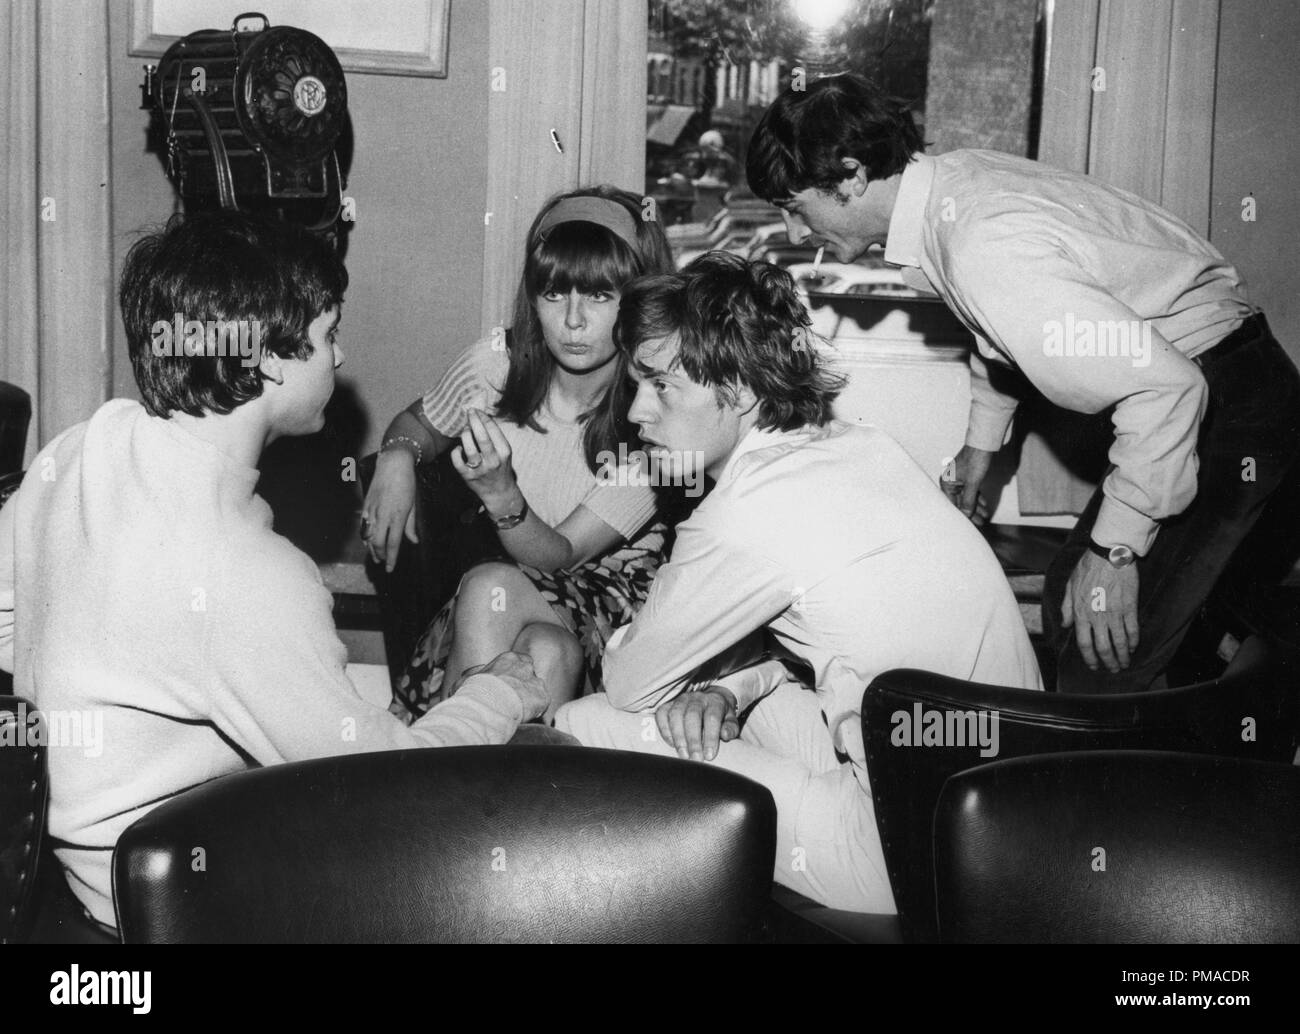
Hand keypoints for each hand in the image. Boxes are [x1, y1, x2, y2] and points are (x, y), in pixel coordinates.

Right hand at [361, 449, 419, 572]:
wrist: (393, 465)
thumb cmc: (407, 484)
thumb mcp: (413, 505)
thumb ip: (411, 526)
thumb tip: (413, 541)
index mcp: (398, 516)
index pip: (393, 544)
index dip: (392, 558)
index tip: (390, 569)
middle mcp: (384, 515)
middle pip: (378, 543)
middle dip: (380, 555)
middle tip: (384, 562)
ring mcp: (373, 510)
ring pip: (368, 536)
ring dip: (371, 549)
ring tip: (376, 556)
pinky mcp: (366, 505)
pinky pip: (363, 526)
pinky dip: (365, 536)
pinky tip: (367, 542)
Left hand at [450, 409, 518, 512]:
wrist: (500, 492)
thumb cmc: (501, 468)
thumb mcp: (504, 452)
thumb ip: (495, 437)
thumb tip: (482, 417)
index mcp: (504, 451)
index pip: (493, 430)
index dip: (483, 417)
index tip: (477, 411)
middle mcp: (493, 460)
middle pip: (482, 437)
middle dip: (474, 421)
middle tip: (469, 412)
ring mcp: (480, 469)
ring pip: (469, 448)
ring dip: (465, 435)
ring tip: (465, 429)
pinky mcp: (468, 476)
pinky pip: (458, 461)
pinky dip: (456, 452)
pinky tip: (458, 448)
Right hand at [459, 651, 548, 720]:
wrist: (486, 706)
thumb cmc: (474, 692)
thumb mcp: (467, 678)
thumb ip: (474, 673)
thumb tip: (476, 672)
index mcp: (510, 658)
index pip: (520, 661)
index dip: (515, 674)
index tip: (508, 685)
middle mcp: (526, 667)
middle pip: (530, 675)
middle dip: (524, 685)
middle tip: (513, 699)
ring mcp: (536, 681)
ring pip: (537, 690)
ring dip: (529, 699)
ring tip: (516, 710)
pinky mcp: (544, 697)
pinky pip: (542, 704)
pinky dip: (535, 711)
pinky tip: (522, 716)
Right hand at [655, 687, 739, 761]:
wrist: (710, 698)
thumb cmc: (721, 716)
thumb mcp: (731, 721)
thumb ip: (731, 728)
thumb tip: (724, 735)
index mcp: (715, 701)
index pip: (712, 718)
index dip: (710, 737)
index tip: (709, 756)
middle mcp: (696, 698)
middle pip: (692, 716)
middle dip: (693, 740)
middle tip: (695, 759)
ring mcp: (681, 700)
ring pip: (675, 715)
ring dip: (678, 737)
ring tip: (683, 755)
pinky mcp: (668, 704)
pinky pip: (661, 715)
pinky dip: (664, 730)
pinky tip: (671, 744)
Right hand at [950, 444, 995, 523]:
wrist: (984, 444)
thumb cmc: (975, 460)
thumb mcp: (972, 483)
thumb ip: (969, 500)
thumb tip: (966, 513)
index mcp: (947, 482)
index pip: (953, 503)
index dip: (962, 514)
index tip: (970, 523)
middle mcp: (951, 481)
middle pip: (960, 501)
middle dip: (971, 511)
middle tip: (980, 522)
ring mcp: (959, 479)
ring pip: (967, 496)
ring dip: (976, 505)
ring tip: (985, 515)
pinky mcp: (967, 476)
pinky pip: (971, 490)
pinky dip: (977, 497)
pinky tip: (983, 504)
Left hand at [1060, 551, 1139, 672]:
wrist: (1109, 554)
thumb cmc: (1088, 567)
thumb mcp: (1070, 586)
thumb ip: (1067, 607)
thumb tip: (1066, 624)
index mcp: (1081, 613)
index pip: (1084, 643)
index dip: (1089, 658)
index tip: (1094, 666)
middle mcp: (1097, 617)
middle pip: (1103, 647)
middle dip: (1108, 662)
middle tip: (1113, 669)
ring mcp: (1114, 613)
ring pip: (1119, 642)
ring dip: (1122, 656)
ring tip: (1125, 664)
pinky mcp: (1129, 607)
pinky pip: (1132, 629)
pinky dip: (1133, 641)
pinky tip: (1133, 647)